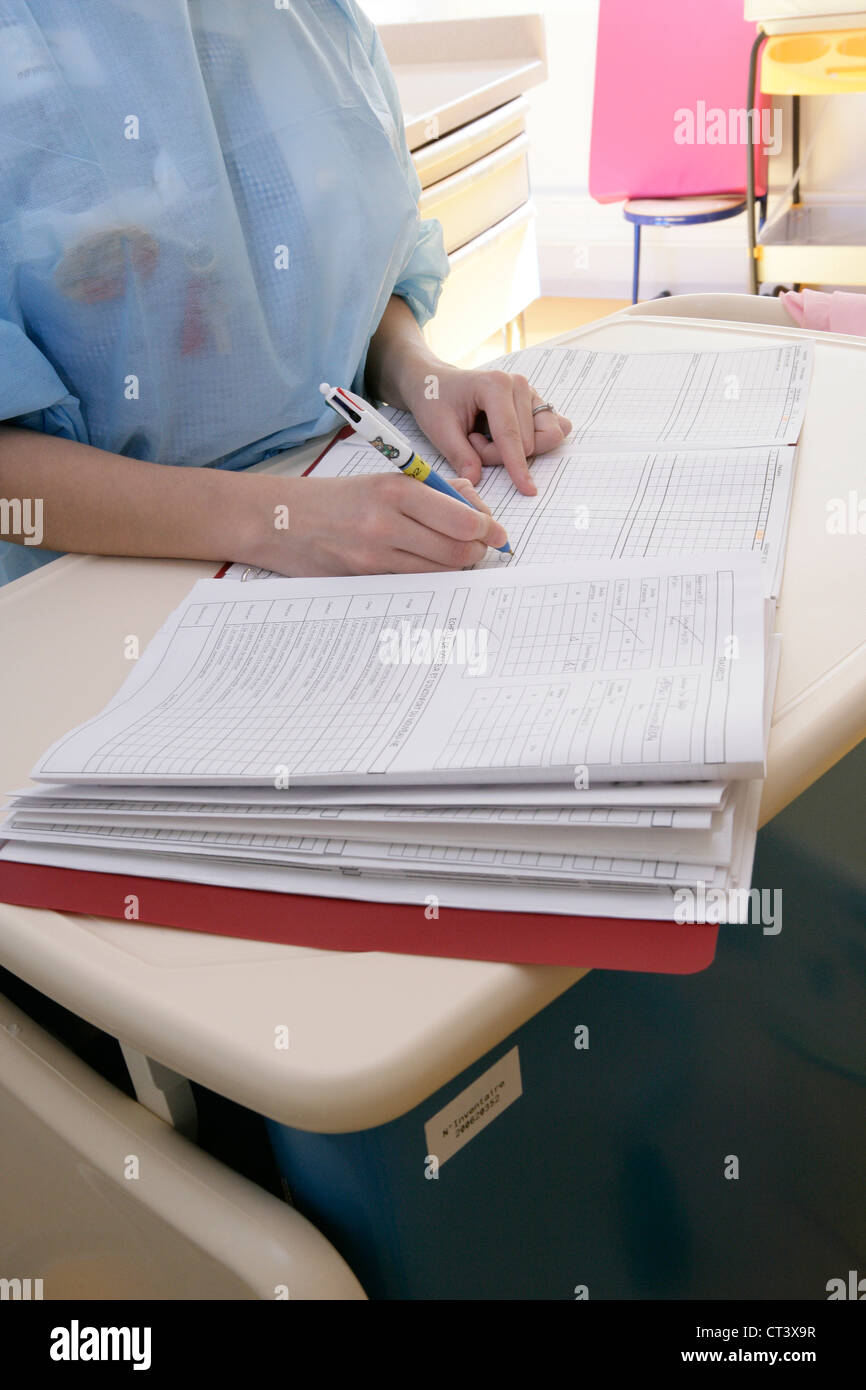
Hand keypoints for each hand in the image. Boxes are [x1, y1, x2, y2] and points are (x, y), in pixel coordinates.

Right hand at [242, 471, 508, 575]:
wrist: (278, 520)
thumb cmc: (336, 498)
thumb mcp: (383, 479)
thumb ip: (433, 489)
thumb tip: (476, 507)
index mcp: (396, 489)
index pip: (463, 520)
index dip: (489, 530)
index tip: (496, 532)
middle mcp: (387, 522)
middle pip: (458, 551)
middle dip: (478, 552)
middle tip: (480, 548)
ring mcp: (375, 556)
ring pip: (440, 572)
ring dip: (457, 567)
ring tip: (454, 557)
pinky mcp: (365, 578)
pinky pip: (415, 584)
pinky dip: (430, 578)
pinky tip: (427, 567)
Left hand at [402, 364, 571, 495]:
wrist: (438, 383)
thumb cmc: (436, 401)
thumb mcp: (439, 429)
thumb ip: (460, 456)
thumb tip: (476, 480)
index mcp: (495, 385)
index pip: (511, 434)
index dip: (518, 466)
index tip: (527, 490)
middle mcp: (518, 385)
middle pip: (527, 442)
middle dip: (499, 455)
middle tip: (472, 441)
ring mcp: (530, 392)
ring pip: (543, 438)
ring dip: (515, 450)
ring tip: (486, 437)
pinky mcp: (536, 402)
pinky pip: (549, 432)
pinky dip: (529, 443)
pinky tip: (505, 436)